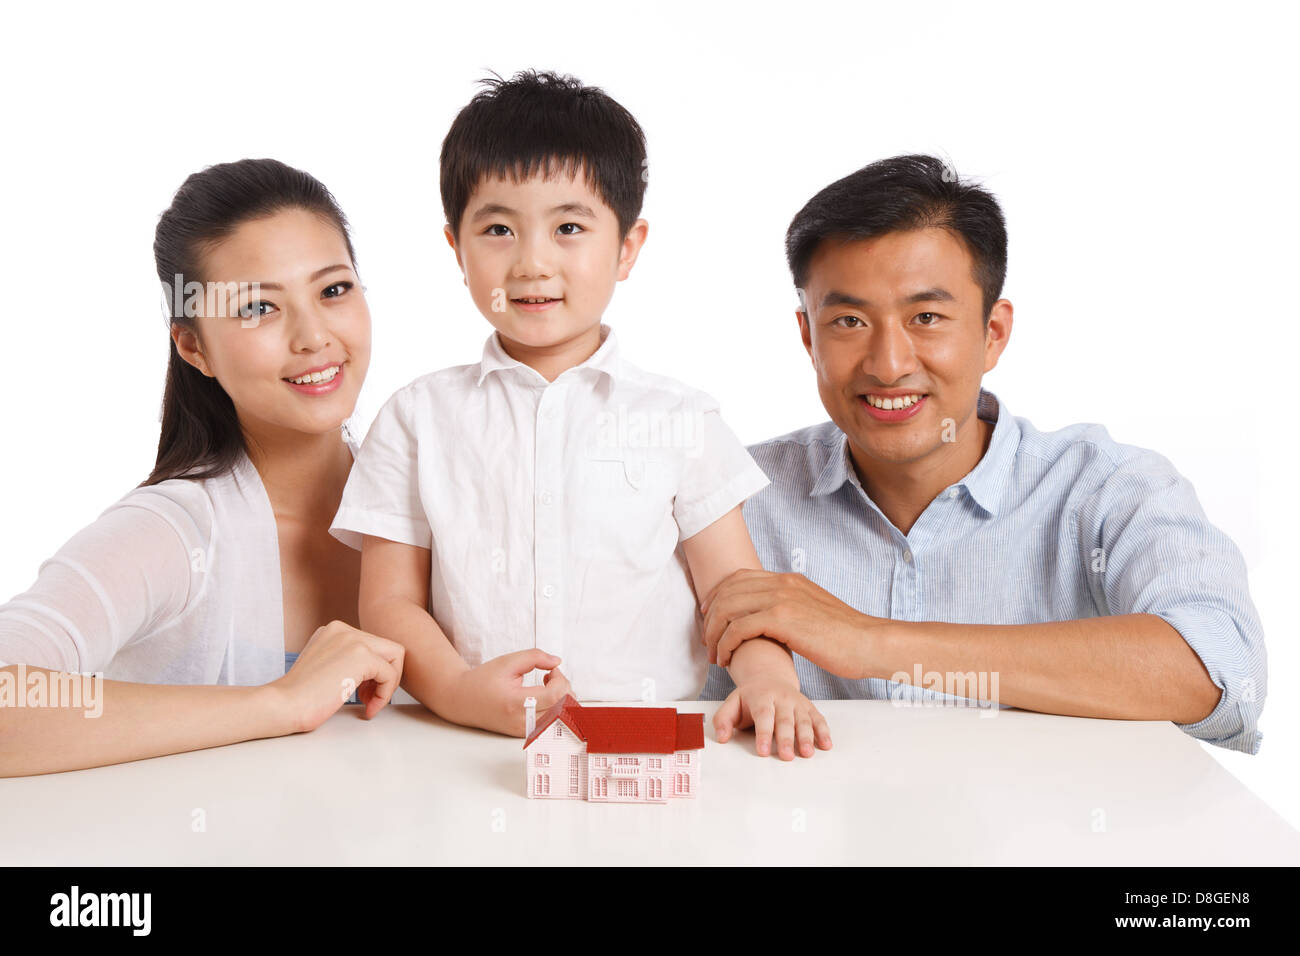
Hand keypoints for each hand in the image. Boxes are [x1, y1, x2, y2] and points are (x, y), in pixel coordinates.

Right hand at [271, 620, 404, 732]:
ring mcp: (353, 640)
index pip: (374, 645)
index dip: (374, 671)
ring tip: (369, 703)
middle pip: (389, 648)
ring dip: (388, 684)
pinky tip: (367, 709)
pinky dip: (385, 695)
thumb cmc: (300, 697)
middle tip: (369, 698)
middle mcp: (344, 629)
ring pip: (396, 657)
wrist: (283, 705)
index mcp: (334, 630)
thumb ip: (347, 660)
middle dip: (386, 676)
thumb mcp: (326, 667)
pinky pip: (390, 674)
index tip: (362, 692)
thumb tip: (378, 667)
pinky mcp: (361, 656)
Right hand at [443, 648, 571, 736]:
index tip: (551, 669)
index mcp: (516, 703)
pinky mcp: (524, 734)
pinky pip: (550, 723)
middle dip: (563, 688)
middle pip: (562, 708)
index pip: (555, 696)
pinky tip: (543, 697)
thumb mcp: (508, 661)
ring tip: (546, 685)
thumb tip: (557, 662)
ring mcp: (523, 731)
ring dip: (560, 699)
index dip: (560, 679)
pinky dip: (554, 708)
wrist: (462, 700)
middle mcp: (521, 722)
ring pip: (559, 718)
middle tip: (550, 675)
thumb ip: (535, 657)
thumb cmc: (483, 679)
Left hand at [701, 569, 885, 678]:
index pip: (739, 578)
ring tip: (715, 655)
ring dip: (714, 634)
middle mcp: (782, 583)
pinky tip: (728, 659)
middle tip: (707, 642)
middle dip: (710, 618)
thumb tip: (770, 621)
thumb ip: (790, 608)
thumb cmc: (844, 637)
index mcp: (789, 579)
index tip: (708, 617)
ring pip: (728, 608)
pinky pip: (738, 627)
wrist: (868, 642)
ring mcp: (782, 597)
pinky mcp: (782, 618)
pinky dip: (726, 644)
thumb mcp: (813, 612)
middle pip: (727, 592)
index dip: (717, 596)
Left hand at [713, 676, 831, 758]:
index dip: (764, 733)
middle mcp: (781, 698)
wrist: (769, 677)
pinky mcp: (809, 707)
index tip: (763, 751)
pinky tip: (826, 745)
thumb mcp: (732, 703)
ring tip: (807, 754)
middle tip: (786, 756)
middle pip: (785, 720)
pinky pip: (818, 719)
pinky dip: (824, 732)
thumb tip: (721, 738)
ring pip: (803, 720)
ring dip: (807, 737)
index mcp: (761, 696)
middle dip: (786, 739)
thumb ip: (724, 719)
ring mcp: (797, 702)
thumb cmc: (750, 697)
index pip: (763, 715)